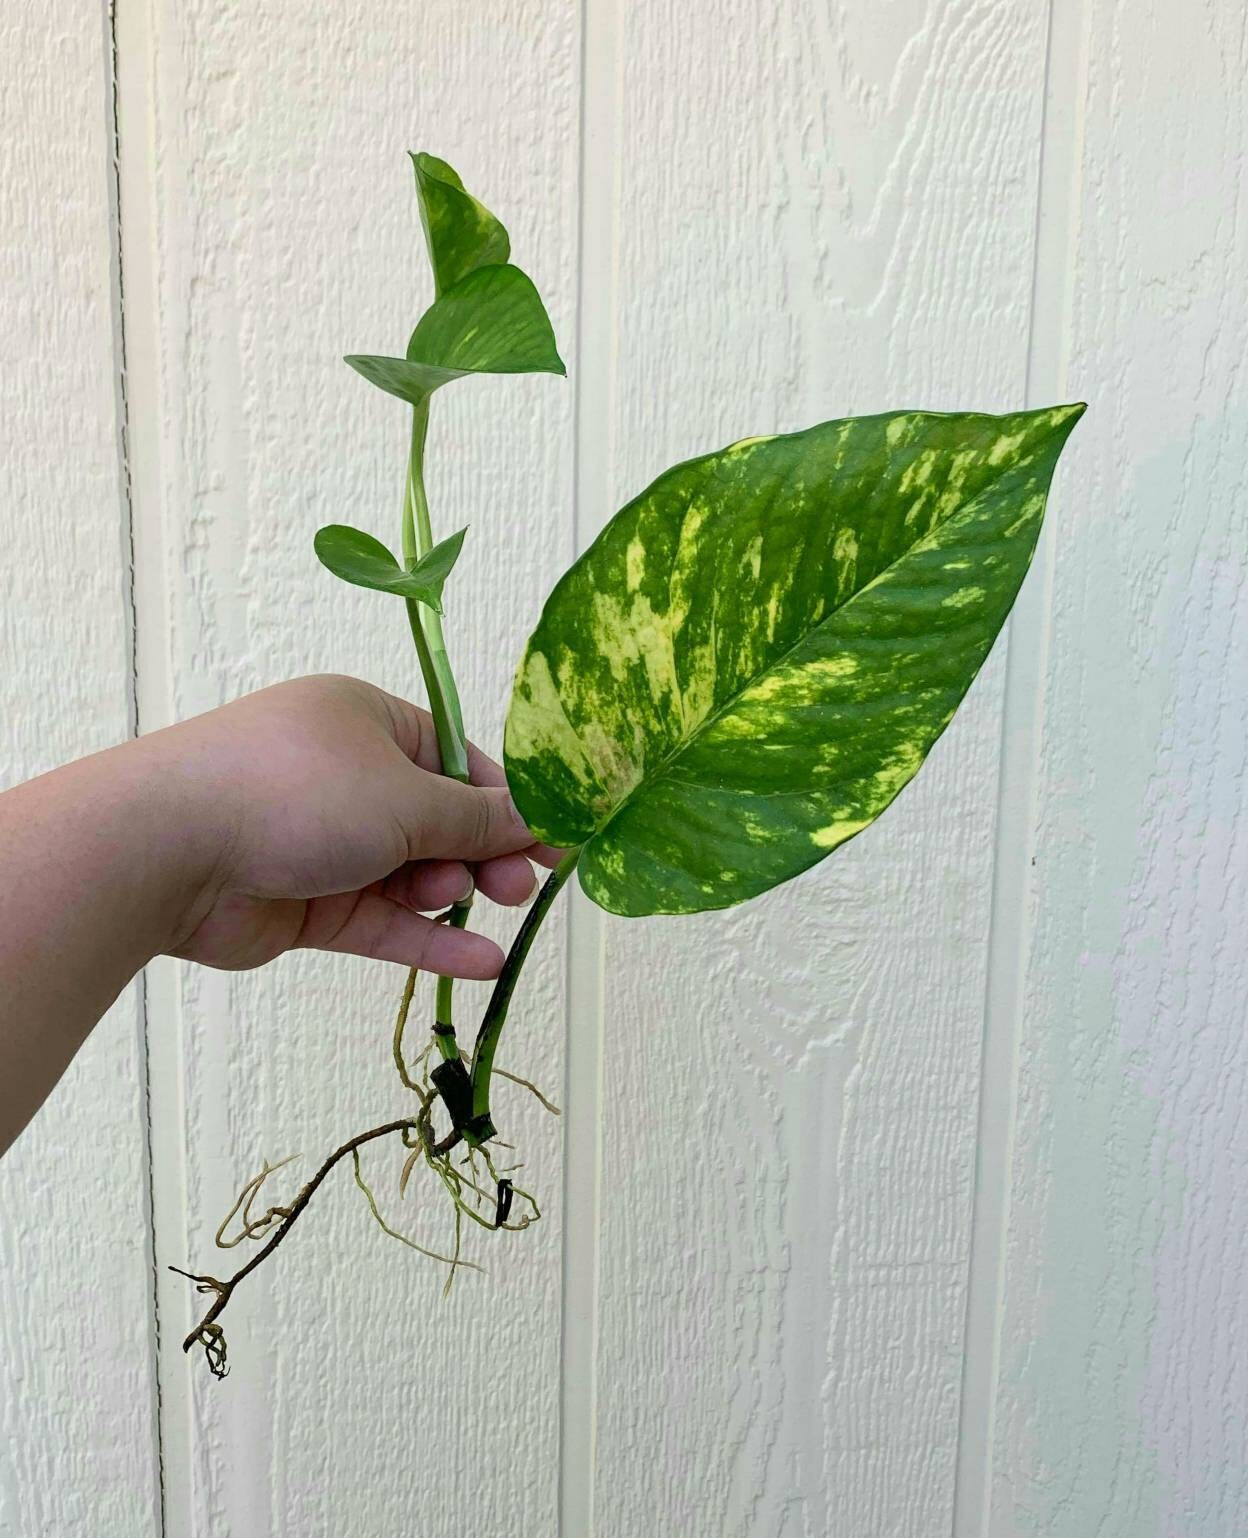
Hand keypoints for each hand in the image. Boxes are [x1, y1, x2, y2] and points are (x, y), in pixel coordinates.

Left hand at [150, 675, 557, 977]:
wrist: (167, 850)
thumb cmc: (294, 792)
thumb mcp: (406, 798)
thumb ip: (478, 819)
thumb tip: (540, 819)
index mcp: (368, 723)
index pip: (457, 762)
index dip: (510, 804)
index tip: (557, 841)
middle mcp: (347, 776)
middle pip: (439, 820)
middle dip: (484, 853)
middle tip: (522, 886)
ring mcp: (325, 842)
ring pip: (412, 874)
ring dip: (449, 892)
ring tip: (473, 902)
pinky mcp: (308, 904)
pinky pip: (382, 921)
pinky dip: (430, 940)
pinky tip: (483, 961)